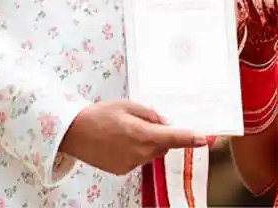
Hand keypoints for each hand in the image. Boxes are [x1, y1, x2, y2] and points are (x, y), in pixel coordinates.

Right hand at [59, 100, 206, 175]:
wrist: (73, 133)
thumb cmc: (99, 115)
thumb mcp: (127, 105)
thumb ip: (150, 114)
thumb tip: (163, 122)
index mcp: (143, 134)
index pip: (174, 137)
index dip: (190, 138)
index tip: (204, 138)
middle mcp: (140, 153)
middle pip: (162, 145)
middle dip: (159, 134)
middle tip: (141, 122)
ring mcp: (131, 164)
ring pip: (150, 153)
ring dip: (146, 143)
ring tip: (124, 131)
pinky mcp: (122, 170)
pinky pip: (137, 159)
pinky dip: (134, 151)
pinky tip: (118, 142)